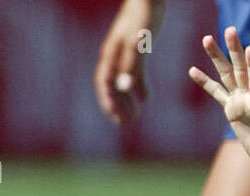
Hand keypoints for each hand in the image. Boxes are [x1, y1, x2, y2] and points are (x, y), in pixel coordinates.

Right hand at [94, 0, 165, 124]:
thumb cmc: (142, 18)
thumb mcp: (138, 43)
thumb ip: (131, 66)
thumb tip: (124, 88)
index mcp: (111, 54)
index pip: (105, 83)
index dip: (109, 101)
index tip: (116, 119)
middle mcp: (114, 55)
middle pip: (111, 86)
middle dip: (115, 105)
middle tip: (124, 123)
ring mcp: (124, 52)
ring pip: (121, 81)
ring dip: (125, 99)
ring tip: (133, 116)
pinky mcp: (136, 50)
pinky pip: (134, 73)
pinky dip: (138, 86)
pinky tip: (145, 98)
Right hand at [188, 28, 249, 173]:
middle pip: (242, 69)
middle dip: (235, 50)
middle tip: (230, 30)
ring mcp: (240, 100)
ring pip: (227, 74)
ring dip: (217, 57)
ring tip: (206, 38)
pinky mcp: (231, 108)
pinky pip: (216, 92)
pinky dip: (205, 82)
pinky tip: (192, 70)